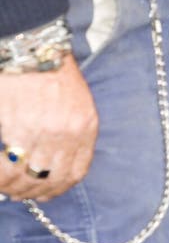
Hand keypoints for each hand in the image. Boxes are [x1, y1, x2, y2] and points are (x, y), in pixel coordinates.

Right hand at [0, 54, 97, 201]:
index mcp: (86, 125)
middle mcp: (68, 132)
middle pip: (51, 177)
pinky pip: (8, 166)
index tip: (46, 193)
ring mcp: (43, 131)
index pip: (76, 171)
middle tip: (20, 194)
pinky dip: (1, 177)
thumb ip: (71, 131)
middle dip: (34, 191)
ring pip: (28, 175)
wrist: (34, 48)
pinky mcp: (17, 127)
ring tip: (7, 188)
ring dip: (15, 187)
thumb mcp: (76, 101)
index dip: (59, 187)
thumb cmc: (54, 71)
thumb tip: (50, 163)